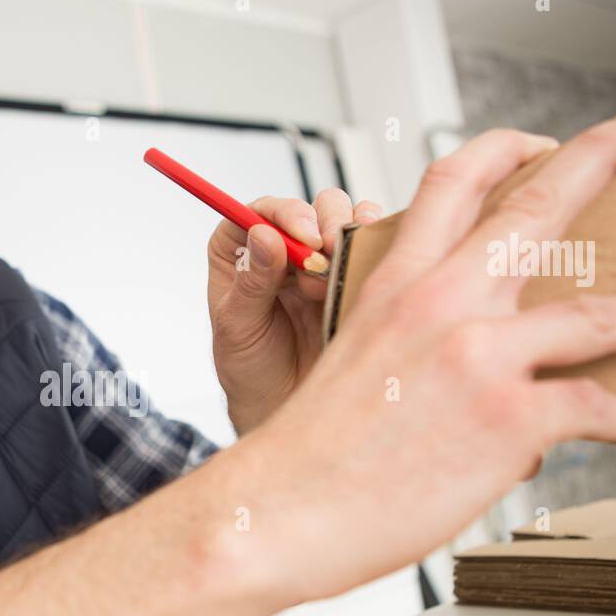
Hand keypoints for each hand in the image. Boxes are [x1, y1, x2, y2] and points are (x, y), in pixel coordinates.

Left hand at [207, 189, 382, 435]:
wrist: (283, 406)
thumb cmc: (250, 370)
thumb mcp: (238, 329)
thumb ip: (250, 284)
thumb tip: (263, 236)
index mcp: (240, 251)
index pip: (260, 211)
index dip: (283, 213)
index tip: (300, 234)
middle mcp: (284, 248)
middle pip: (310, 209)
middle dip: (323, 224)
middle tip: (326, 253)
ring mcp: (323, 261)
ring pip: (346, 222)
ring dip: (348, 238)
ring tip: (336, 275)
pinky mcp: (356, 276)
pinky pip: (373, 248)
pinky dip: (377, 251)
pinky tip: (369, 275)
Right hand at [230, 107, 615, 604]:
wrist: (280, 513)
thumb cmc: (308, 453)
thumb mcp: (350, 363)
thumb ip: (412, 341)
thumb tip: (474, 363)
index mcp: (394, 286)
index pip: (452, 184)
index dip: (503, 148)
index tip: (538, 138)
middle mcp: (441, 305)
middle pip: (539, 207)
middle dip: (601, 156)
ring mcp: (479, 358)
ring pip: (599, 313)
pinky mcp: (510, 420)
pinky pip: (594, 405)